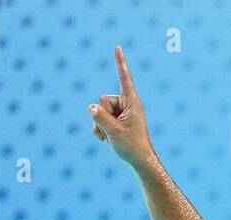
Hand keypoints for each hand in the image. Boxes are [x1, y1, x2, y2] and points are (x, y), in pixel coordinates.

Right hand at [89, 45, 155, 169]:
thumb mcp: (113, 131)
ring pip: (99, 110)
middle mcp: (126, 104)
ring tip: (112, 136)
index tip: (118, 47)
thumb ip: (99, 116)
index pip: (124, 78)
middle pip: (103, 100)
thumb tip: (90, 107)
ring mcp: (121, 112)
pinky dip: (100, 129)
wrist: (139, 161)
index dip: (120, 63)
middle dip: (103, 115)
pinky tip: (107, 139)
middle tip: (115, 130)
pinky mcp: (116, 120)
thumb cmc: (132, 146)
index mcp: (132, 102)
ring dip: (101, 125)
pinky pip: (99, 119)